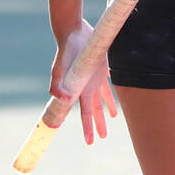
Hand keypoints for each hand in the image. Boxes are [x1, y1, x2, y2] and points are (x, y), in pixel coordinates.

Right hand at [50, 19, 117, 144]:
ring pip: (102, 98)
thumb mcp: (61, 67)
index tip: (90, 142)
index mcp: (78, 89)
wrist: (72, 32)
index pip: (84, 113)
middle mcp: (86, 86)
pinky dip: (111, 92)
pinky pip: (108, 83)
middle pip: (93, 109)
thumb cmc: (66, 50)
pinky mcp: (101, 67)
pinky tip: (116, 99)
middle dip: (97, 124)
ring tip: (112, 119)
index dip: (87, 128)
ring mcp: (94, 77)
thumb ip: (57, 82)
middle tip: (102, 137)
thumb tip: (60, 98)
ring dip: (106, 109)